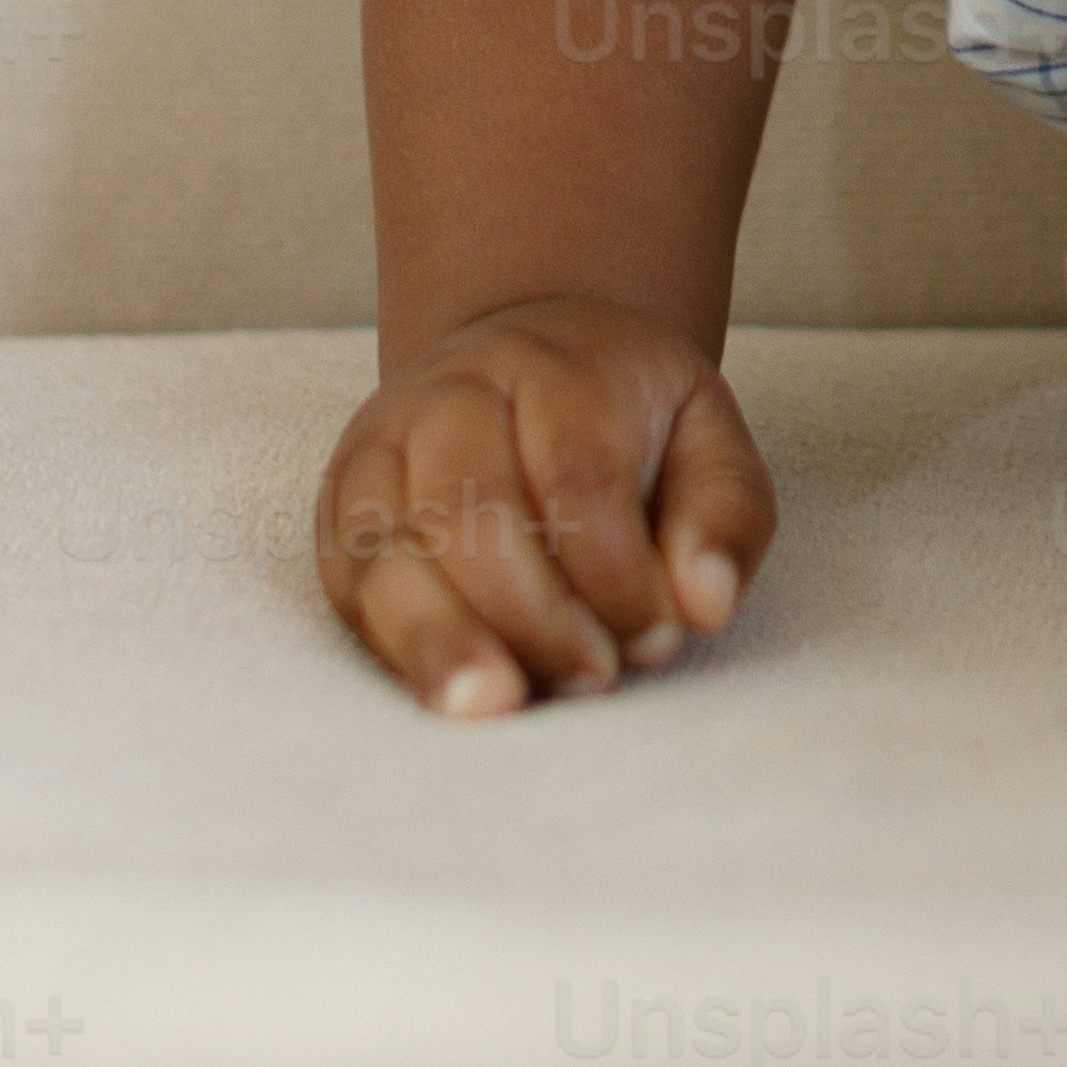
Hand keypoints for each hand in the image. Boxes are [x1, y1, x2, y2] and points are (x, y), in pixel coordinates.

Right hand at [319, 293, 774, 716]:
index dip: (618, 572)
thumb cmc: (628, 421)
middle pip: (474, 510)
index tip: (660, 637)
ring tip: (507, 704)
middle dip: (538, 614)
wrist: (528, 362)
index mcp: (556, 362)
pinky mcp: (342, 506)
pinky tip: (449, 694)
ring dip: (452, 638)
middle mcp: (454, 390)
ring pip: (396, 546)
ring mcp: (385, 442)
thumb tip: (706, 603)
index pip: (578, 472)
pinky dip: (399, 642)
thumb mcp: (705, 440)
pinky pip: (353, 579)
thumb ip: (724, 513)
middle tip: (595, 677)